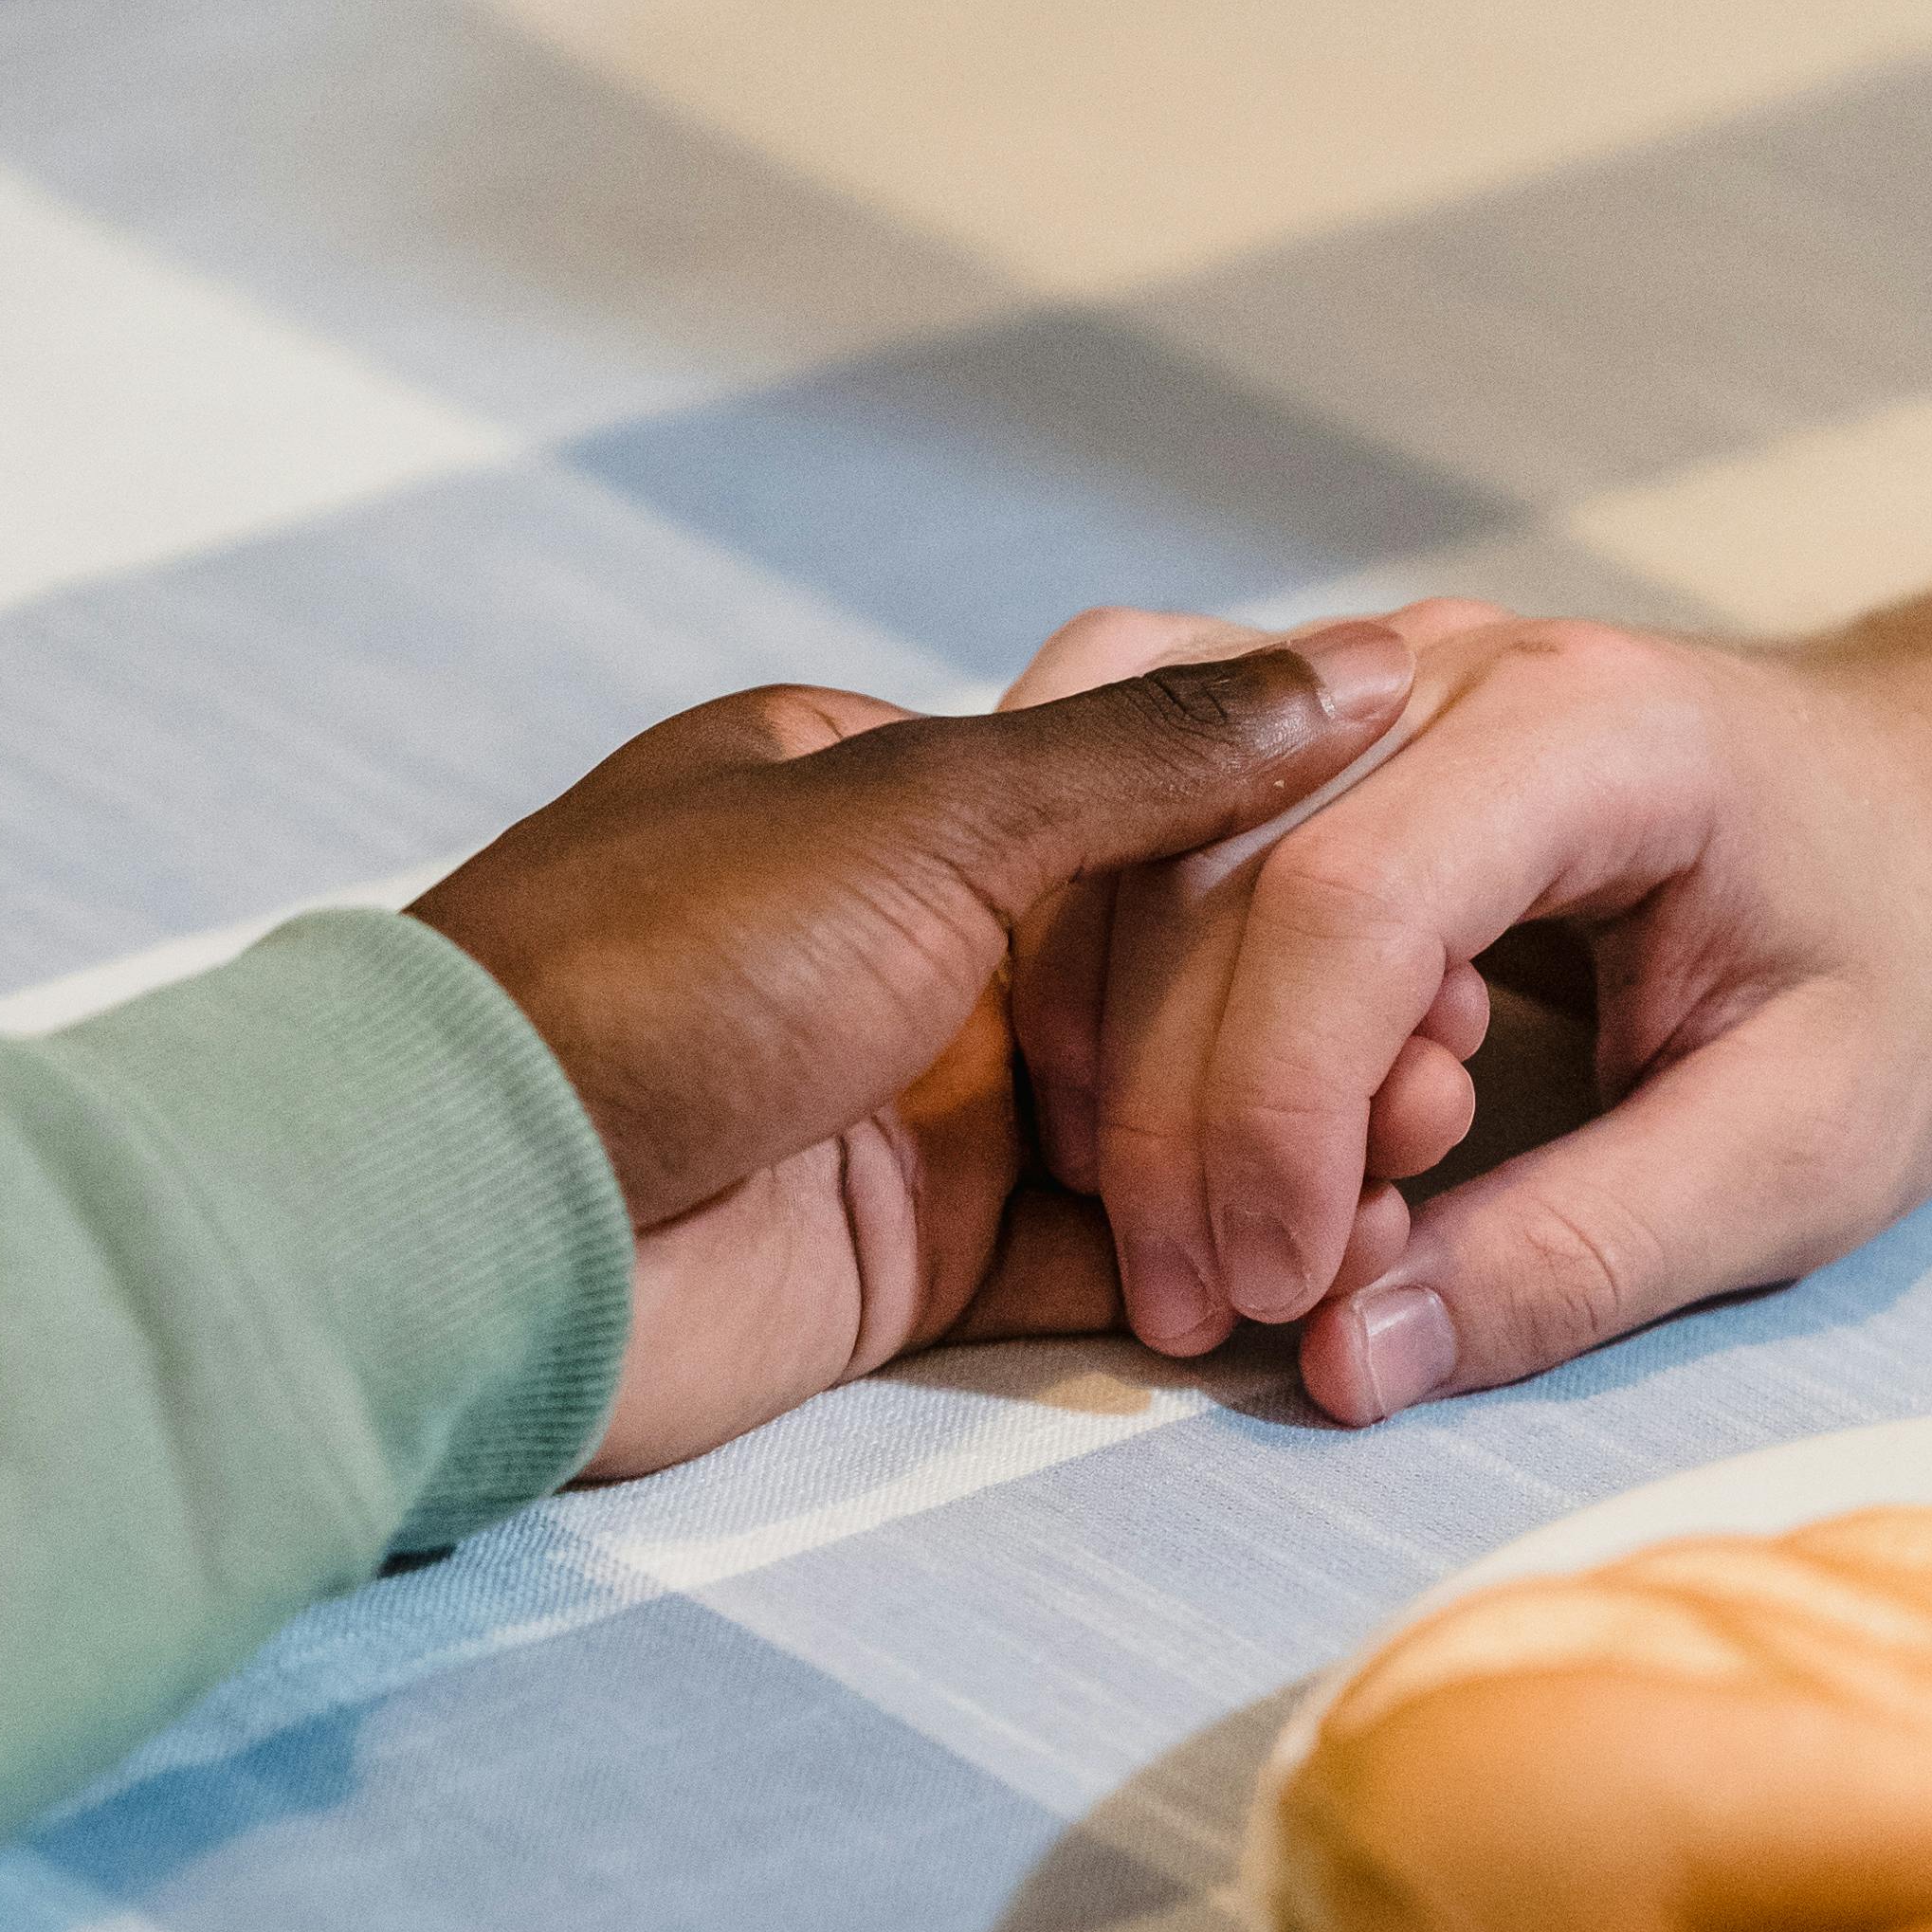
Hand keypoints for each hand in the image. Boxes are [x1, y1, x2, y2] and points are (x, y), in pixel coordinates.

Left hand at [411, 632, 1409, 1477]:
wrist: (478, 1217)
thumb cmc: (662, 971)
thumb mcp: (925, 812)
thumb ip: (1150, 755)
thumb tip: (1357, 663)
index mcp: (882, 792)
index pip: (1139, 806)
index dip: (1299, 866)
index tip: (1437, 916)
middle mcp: (904, 942)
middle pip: (1167, 976)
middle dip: (1319, 1026)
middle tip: (1453, 1070)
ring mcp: (908, 1108)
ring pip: (1151, 1123)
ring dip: (1287, 1148)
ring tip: (1416, 1164)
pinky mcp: (907, 1263)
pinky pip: (1096, 1257)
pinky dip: (1209, 1266)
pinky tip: (1331, 1269)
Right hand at [997, 600, 1931, 1418]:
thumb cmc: (1911, 964)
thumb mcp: (1805, 1154)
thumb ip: (1581, 1257)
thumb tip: (1348, 1361)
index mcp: (1598, 735)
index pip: (1348, 900)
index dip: (1276, 1116)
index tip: (1286, 1292)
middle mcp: (1445, 668)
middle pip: (1204, 880)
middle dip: (1182, 1130)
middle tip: (1219, 1315)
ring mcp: (1358, 686)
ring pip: (1131, 847)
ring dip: (1121, 1066)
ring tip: (1208, 1242)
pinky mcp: (1311, 735)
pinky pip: (1127, 811)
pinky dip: (1092, 965)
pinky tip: (1150, 1108)